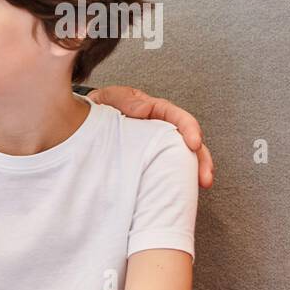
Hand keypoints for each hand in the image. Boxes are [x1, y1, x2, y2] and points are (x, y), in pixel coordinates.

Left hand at [88, 85, 213, 187]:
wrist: (83, 120)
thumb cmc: (100, 107)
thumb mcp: (109, 98)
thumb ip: (125, 99)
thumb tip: (145, 109)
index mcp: (155, 110)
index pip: (178, 118)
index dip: (189, 129)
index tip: (194, 144)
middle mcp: (161, 128)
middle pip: (188, 142)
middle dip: (201, 159)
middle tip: (205, 176)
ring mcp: (157, 145)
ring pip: (182, 157)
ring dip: (195, 171)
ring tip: (203, 184)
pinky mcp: (149, 160)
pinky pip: (166, 169)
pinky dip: (175, 179)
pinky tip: (180, 191)